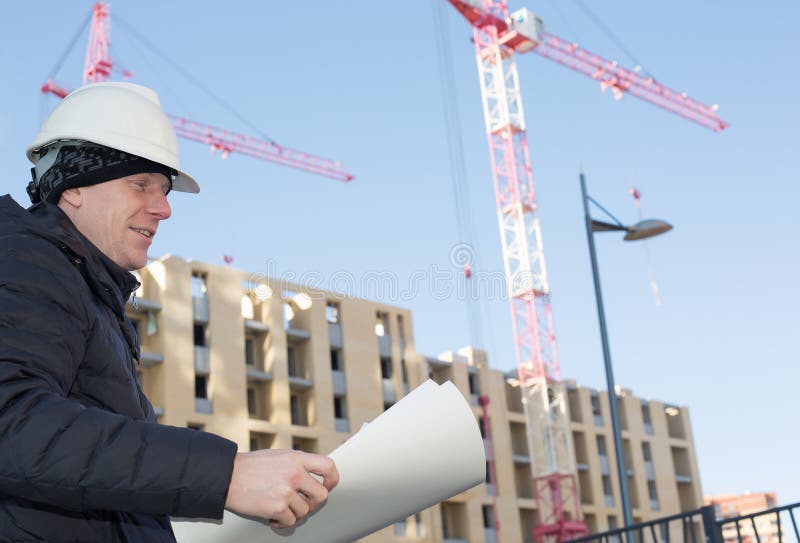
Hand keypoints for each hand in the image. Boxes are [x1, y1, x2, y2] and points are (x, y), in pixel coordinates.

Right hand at [224, 449, 338, 527]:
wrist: (227, 476)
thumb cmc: (251, 466)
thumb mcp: (279, 456)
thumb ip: (297, 463)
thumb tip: (314, 476)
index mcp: (297, 458)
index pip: (328, 466)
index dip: (332, 479)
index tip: (327, 486)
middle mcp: (294, 473)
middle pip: (321, 495)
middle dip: (313, 503)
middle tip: (302, 504)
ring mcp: (286, 490)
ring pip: (305, 511)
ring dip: (294, 513)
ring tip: (281, 508)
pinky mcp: (276, 507)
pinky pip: (290, 521)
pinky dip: (282, 522)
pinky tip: (273, 517)